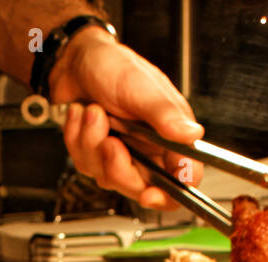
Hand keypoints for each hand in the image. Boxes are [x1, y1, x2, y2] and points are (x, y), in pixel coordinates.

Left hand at [51, 28, 203, 209]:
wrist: (75, 62)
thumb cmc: (113, 67)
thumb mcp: (140, 87)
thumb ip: (164, 114)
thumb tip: (192, 135)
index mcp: (171, 133)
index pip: (184, 177)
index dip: (170, 192)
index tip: (151, 193)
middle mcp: (150, 148)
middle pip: (141, 187)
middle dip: (118, 167)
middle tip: (109, 142)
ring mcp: (123, 155)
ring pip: (108, 178)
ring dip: (92, 145)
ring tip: (93, 112)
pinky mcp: (97, 156)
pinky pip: (85, 166)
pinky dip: (77, 139)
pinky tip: (81, 116)